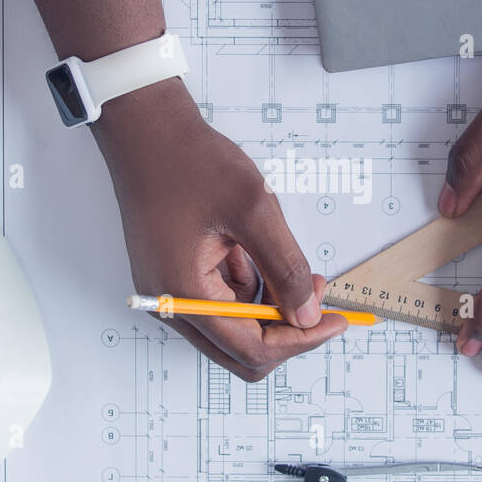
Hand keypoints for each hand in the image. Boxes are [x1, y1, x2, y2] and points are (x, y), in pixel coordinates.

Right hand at [93, 78, 347, 379]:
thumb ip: (284, 267)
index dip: (299, 339)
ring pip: (232, 326)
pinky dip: (247, 285)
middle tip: (317, 296)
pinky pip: (219, 300)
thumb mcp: (254, 210)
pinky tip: (253, 250)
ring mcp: (168, 291)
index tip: (334, 320)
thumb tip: (307, 313)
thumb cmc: (191, 161)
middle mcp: (169, 302)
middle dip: (285, 329)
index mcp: (183, 292)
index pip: (251, 349)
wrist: (147, 129)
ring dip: (267, 304)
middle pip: (240, 351)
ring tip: (285, 260)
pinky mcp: (173, 275)